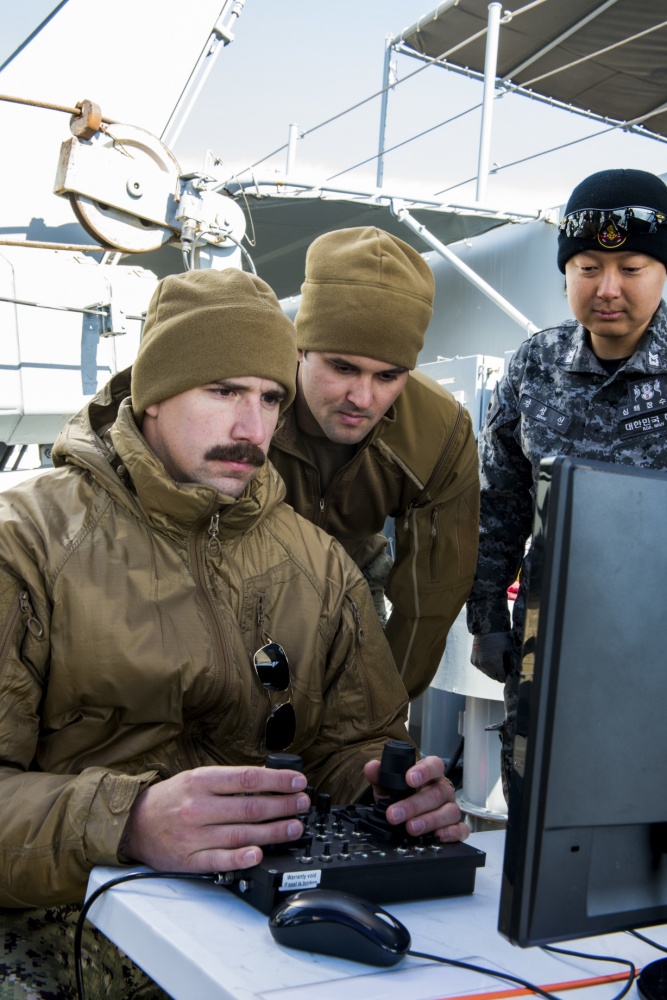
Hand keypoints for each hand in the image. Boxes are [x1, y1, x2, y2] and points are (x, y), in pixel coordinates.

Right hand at [121, 765, 309, 873]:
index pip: (248, 779)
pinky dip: (240, 858)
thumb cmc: (170, 799)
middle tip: (303, 805)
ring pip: (241, 833)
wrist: (133, 824)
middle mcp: (198, 807)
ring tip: (294, 827)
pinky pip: (219, 860)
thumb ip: (228, 781)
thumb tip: (266, 781)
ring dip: (273, 831)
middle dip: (283, 805)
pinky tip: (258, 854)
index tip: (299, 782)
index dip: (278, 780)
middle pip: (250, 807)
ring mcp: (194, 835)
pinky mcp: (189, 859)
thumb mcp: (196, 778)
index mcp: (201, 782)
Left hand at [363, 755, 468, 842]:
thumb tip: (371, 767)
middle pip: (436, 793)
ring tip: (410, 828)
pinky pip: (461, 829)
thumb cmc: (402, 795)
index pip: (433, 765)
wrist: (406, 813)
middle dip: (414, 805)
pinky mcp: (456, 826)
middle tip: (395, 814)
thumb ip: (380, 776)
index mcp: (430, 774)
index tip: (409, 779)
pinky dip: (451, 833)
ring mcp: (450, 807)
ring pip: (449, 811)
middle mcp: (443, 790)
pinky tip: (437, 836)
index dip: (423, 771)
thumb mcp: (389, 786)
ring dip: (429, 820)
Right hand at [471, 631, 516, 682]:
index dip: (507, 677)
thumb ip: (513, 661)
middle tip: (504, 670)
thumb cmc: (500, 638)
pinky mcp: (473, 661)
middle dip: (500, 675)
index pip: (502, 678)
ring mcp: (477, 663)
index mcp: (495, 663)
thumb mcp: (510, 649)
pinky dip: (485, 667)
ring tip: (497, 666)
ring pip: (487, 674)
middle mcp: (485, 665)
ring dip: (492, 672)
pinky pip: (481, 668)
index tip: (509, 675)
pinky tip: (490, 661)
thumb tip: (520, 671)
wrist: (485, 629)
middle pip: (494, 677)